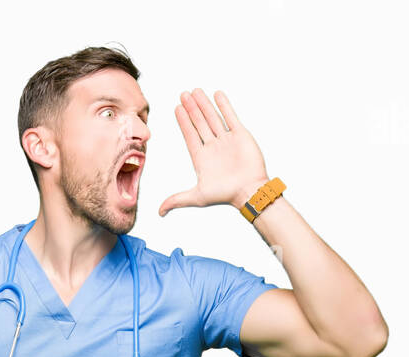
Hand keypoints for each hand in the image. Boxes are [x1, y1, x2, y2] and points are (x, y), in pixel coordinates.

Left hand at [158, 89, 269, 216]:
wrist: (249, 191)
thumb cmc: (225, 195)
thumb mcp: (197, 197)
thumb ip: (177, 200)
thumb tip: (159, 212)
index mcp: (202, 158)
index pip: (190, 135)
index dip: (183, 122)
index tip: (177, 108)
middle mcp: (213, 147)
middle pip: (199, 123)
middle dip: (191, 109)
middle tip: (183, 94)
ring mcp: (226, 140)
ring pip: (213, 118)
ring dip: (204, 104)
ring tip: (195, 91)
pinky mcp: (240, 135)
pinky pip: (231, 117)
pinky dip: (224, 106)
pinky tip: (217, 94)